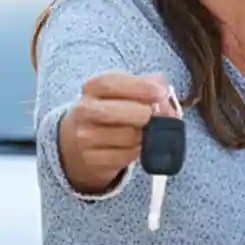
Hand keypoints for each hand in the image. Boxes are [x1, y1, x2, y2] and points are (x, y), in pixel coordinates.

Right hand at [58, 71, 168, 192]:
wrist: (80, 143)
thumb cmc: (111, 112)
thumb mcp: (123, 93)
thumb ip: (146, 86)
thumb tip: (165, 92)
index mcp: (92, 88)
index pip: (111, 83)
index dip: (140, 87)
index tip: (161, 92)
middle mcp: (84, 111)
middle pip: (115, 111)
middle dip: (143, 114)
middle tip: (159, 116)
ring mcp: (85, 137)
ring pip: (126, 136)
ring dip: (145, 135)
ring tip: (150, 132)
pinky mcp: (93, 160)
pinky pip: (125, 156)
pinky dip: (138, 151)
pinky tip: (138, 146)